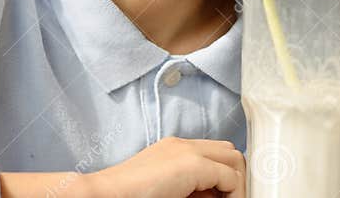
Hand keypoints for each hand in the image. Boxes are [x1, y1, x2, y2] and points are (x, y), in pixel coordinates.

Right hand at [88, 137, 244, 197]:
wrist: (103, 195)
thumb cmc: (126, 195)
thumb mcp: (165, 189)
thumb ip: (186, 189)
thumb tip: (212, 196)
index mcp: (173, 150)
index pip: (214, 154)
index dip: (223, 177)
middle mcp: (182, 145)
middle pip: (229, 152)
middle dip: (236, 178)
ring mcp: (187, 152)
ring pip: (235, 160)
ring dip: (236, 186)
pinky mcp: (192, 164)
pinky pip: (231, 178)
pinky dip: (233, 195)